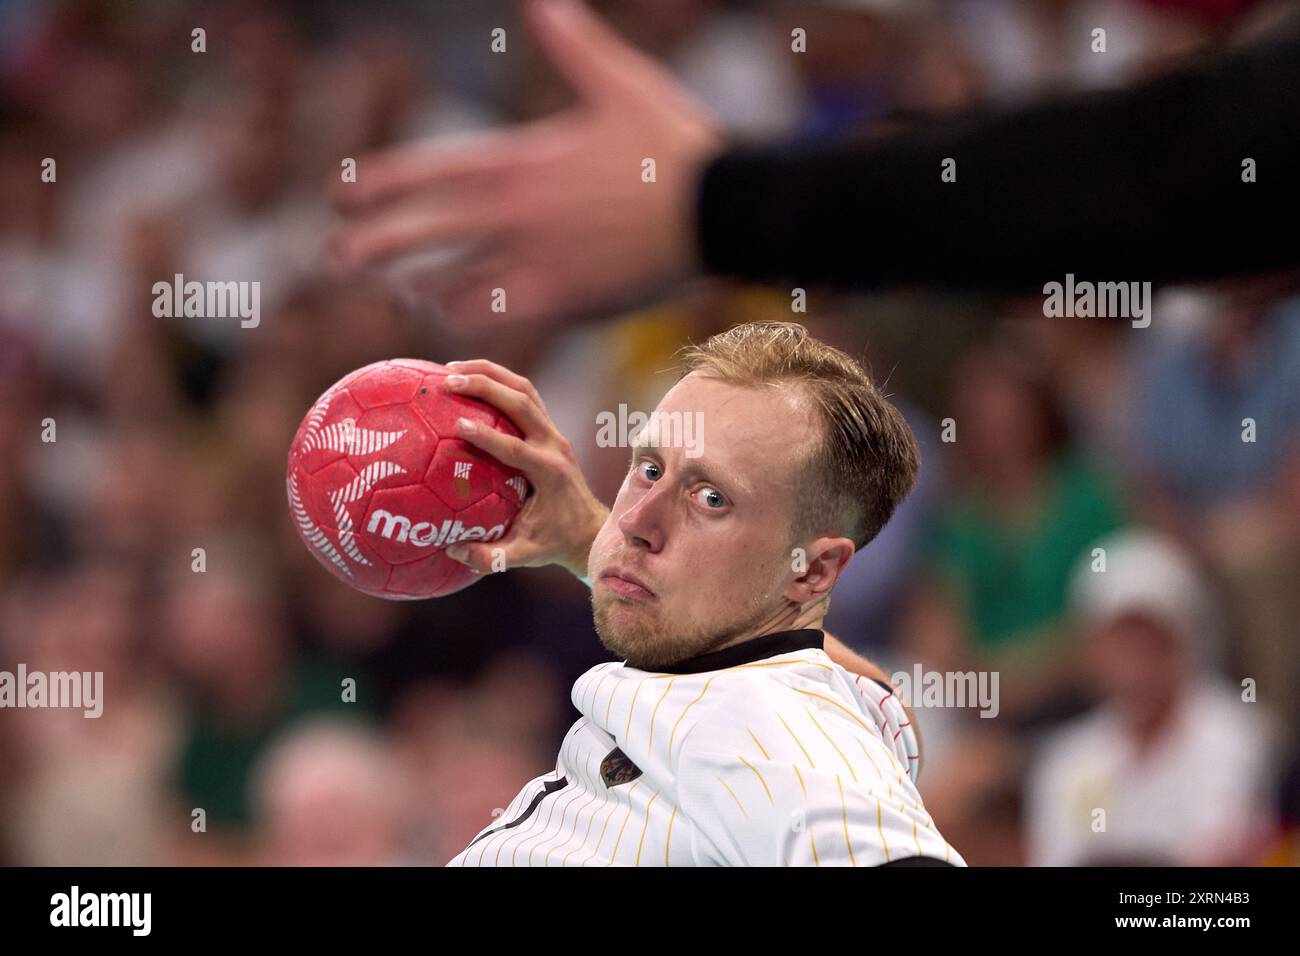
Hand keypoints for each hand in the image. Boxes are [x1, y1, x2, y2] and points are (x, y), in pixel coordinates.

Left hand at [328, 0, 723, 328]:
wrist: (721, 211)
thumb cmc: (672, 144)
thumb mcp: (619, 82)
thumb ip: (572, 43)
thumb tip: (544, 0)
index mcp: (515, 161)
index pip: (421, 172)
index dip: (374, 184)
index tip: (340, 195)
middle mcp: (511, 216)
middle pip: (415, 236)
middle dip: (368, 247)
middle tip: (338, 258)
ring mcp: (532, 264)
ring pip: (450, 289)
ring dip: (423, 293)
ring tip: (411, 294)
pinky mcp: (561, 304)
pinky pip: (496, 323)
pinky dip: (472, 322)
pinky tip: (465, 322)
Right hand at [440, 359, 607, 578]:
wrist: (590, 528)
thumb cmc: (556, 542)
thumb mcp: (525, 554)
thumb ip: (491, 557)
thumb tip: (452, 552)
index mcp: (549, 472)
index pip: (516, 448)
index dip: (488, 435)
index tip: (457, 425)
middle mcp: (553, 445)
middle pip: (521, 402)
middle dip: (485, 386)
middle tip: (446, 380)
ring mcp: (553, 432)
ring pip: (524, 389)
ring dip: (490, 374)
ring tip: (451, 368)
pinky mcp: (548, 428)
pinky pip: (524, 395)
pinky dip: (497, 382)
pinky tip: (468, 379)